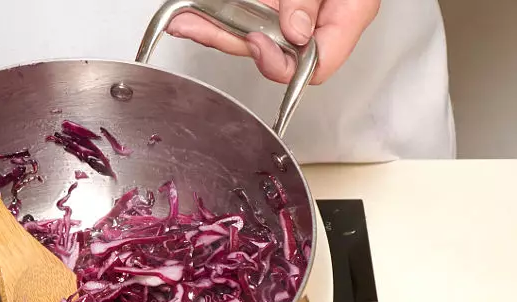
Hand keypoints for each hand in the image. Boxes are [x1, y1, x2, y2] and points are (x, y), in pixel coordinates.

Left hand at [166, 0, 379, 83]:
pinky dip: (217, 13)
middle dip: (230, 40)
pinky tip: (194, 14)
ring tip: (184, 21)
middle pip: (271, 51)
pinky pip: (243, 14)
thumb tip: (297, 31)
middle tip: (198, 28)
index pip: (318, 65)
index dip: (283, 64)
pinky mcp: (271, 1)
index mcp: (346, 15)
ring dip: (213, 28)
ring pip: (249, 34)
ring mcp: (290, 11)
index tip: (257, 43)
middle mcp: (315, 18)